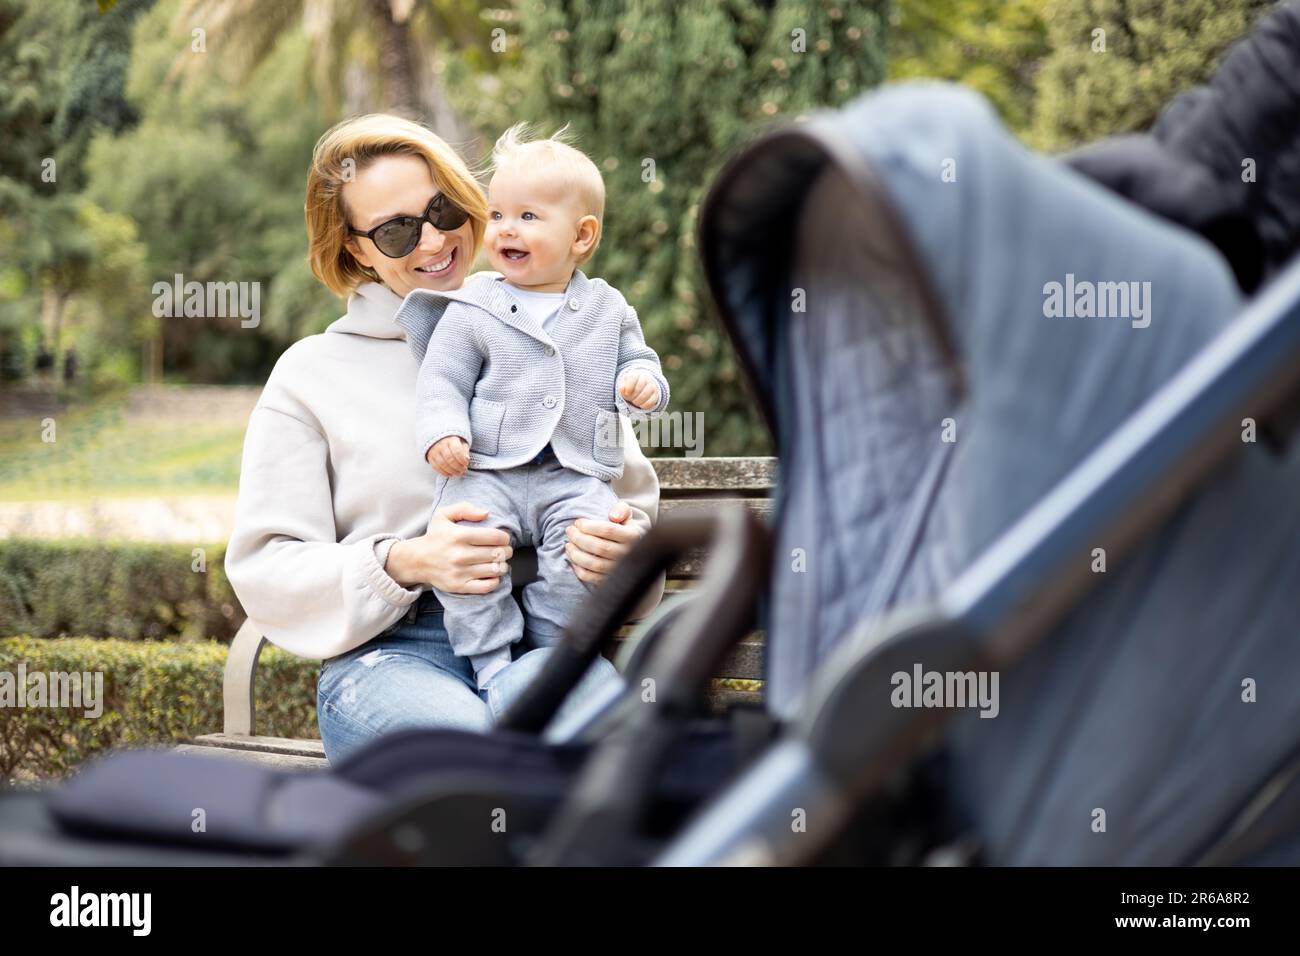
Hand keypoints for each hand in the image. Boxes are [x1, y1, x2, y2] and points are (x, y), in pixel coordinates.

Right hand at [384, 502, 511, 593]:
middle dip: (506, 551)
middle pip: (498, 553)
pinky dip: (495, 581)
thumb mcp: (444, 515)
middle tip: (504, 550)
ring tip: (498, 561)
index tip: (503, 538)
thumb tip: (487, 513)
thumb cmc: (435, 536)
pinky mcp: (459, 586)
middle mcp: (459, 554)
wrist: (417, 560)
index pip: (495, 537)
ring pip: (495, 570)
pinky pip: (487, 587)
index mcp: (458, 535)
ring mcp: (459, 572)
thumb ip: (465, 508)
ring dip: (502, 565)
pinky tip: (492, 574)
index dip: (505, 537)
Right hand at [426, 436, 469, 475]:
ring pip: (442, 464)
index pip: (456, 450)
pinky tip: (450, 473)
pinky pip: (436, 467)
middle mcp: (441, 445)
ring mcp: (434, 451)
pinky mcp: (430, 457)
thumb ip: (465, 451)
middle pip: (449, 458)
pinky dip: (444, 472)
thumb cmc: (453, 443)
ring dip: (452, 471)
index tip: (466, 463)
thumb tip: (466, 459)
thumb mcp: (462, 443)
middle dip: (458, 467)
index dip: (462, 459)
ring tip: (458, 473)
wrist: (439, 440)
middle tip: (463, 470)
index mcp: (451, 440)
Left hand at [564, 501, 644, 584]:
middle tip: (569, 531)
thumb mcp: (625, 514)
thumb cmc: (623, 527)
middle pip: (600, 547)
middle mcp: (628, 554)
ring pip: (595, 564)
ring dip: (576, 554)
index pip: (608, 530)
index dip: (589, 526)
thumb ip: (621, 509)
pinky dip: (579, 570)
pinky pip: (592, 578)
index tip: (577, 522)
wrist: (632, 548)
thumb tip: (613, 516)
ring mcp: (619, 569)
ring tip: (568, 545)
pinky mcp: (610, 580)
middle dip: (579, 538)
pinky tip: (573, 559)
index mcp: (633, 536)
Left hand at [618, 372, 659, 410]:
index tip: (626, 393)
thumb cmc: (630, 387)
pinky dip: (644, 405)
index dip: (629, 386)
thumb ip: (622, 387)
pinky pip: (651, 401)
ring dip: (638, 401)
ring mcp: (652, 386)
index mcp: (636, 374)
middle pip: (639, 386)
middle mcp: (646, 378)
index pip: (633, 377)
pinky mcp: (656, 395)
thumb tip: (623, 390)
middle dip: (632, 395)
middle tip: (629, 398)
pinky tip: (640, 404)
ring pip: (646, 394)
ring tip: (634, 401)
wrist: (641, 388)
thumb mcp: (624, 385)